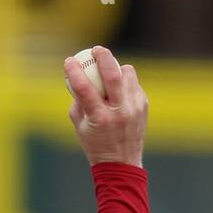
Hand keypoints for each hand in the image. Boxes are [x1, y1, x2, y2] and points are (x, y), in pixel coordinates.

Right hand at [64, 46, 147, 167]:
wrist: (121, 162)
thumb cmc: (94, 143)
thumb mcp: (79, 125)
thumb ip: (78, 101)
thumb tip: (77, 78)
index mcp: (99, 118)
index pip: (84, 88)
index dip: (75, 71)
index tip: (69, 61)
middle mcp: (118, 111)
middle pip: (112, 75)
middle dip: (103, 57)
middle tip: (95, 50)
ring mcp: (134, 107)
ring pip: (127, 74)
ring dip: (116, 68)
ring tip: (109, 71)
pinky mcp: (143, 105)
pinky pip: (133, 83)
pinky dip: (124, 81)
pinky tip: (118, 88)